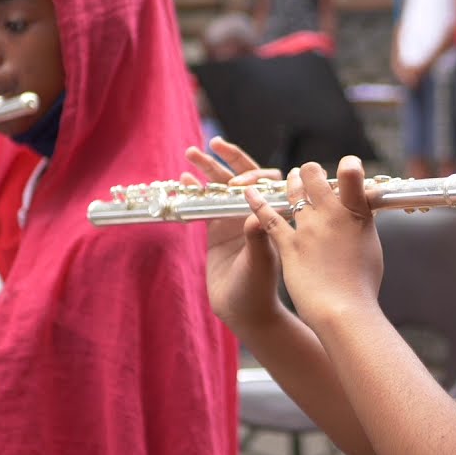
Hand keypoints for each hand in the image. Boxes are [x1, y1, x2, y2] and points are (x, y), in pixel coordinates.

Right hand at [183, 137, 284, 327]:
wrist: (244, 311)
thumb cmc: (260, 288)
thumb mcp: (261, 262)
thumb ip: (257, 238)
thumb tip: (255, 214)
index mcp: (271, 216)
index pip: (266, 184)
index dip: (253, 177)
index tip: (240, 185)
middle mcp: (254, 213)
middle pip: (241, 176)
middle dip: (228, 158)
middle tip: (213, 143)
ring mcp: (234, 220)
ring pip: (221, 187)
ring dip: (207, 169)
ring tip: (191, 152)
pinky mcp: (217, 230)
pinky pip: (206, 204)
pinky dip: (195, 191)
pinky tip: (184, 180)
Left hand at [245, 157, 382, 327]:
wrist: (343, 310)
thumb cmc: (362, 285)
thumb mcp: (370, 248)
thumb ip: (361, 227)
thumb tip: (359, 217)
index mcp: (357, 215)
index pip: (352, 176)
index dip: (349, 167)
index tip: (348, 167)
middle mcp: (332, 215)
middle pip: (317, 179)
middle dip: (312, 172)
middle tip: (310, 172)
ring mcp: (308, 228)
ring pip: (294, 193)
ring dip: (291, 182)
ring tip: (291, 176)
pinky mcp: (288, 244)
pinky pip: (268, 217)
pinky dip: (258, 203)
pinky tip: (250, 193)